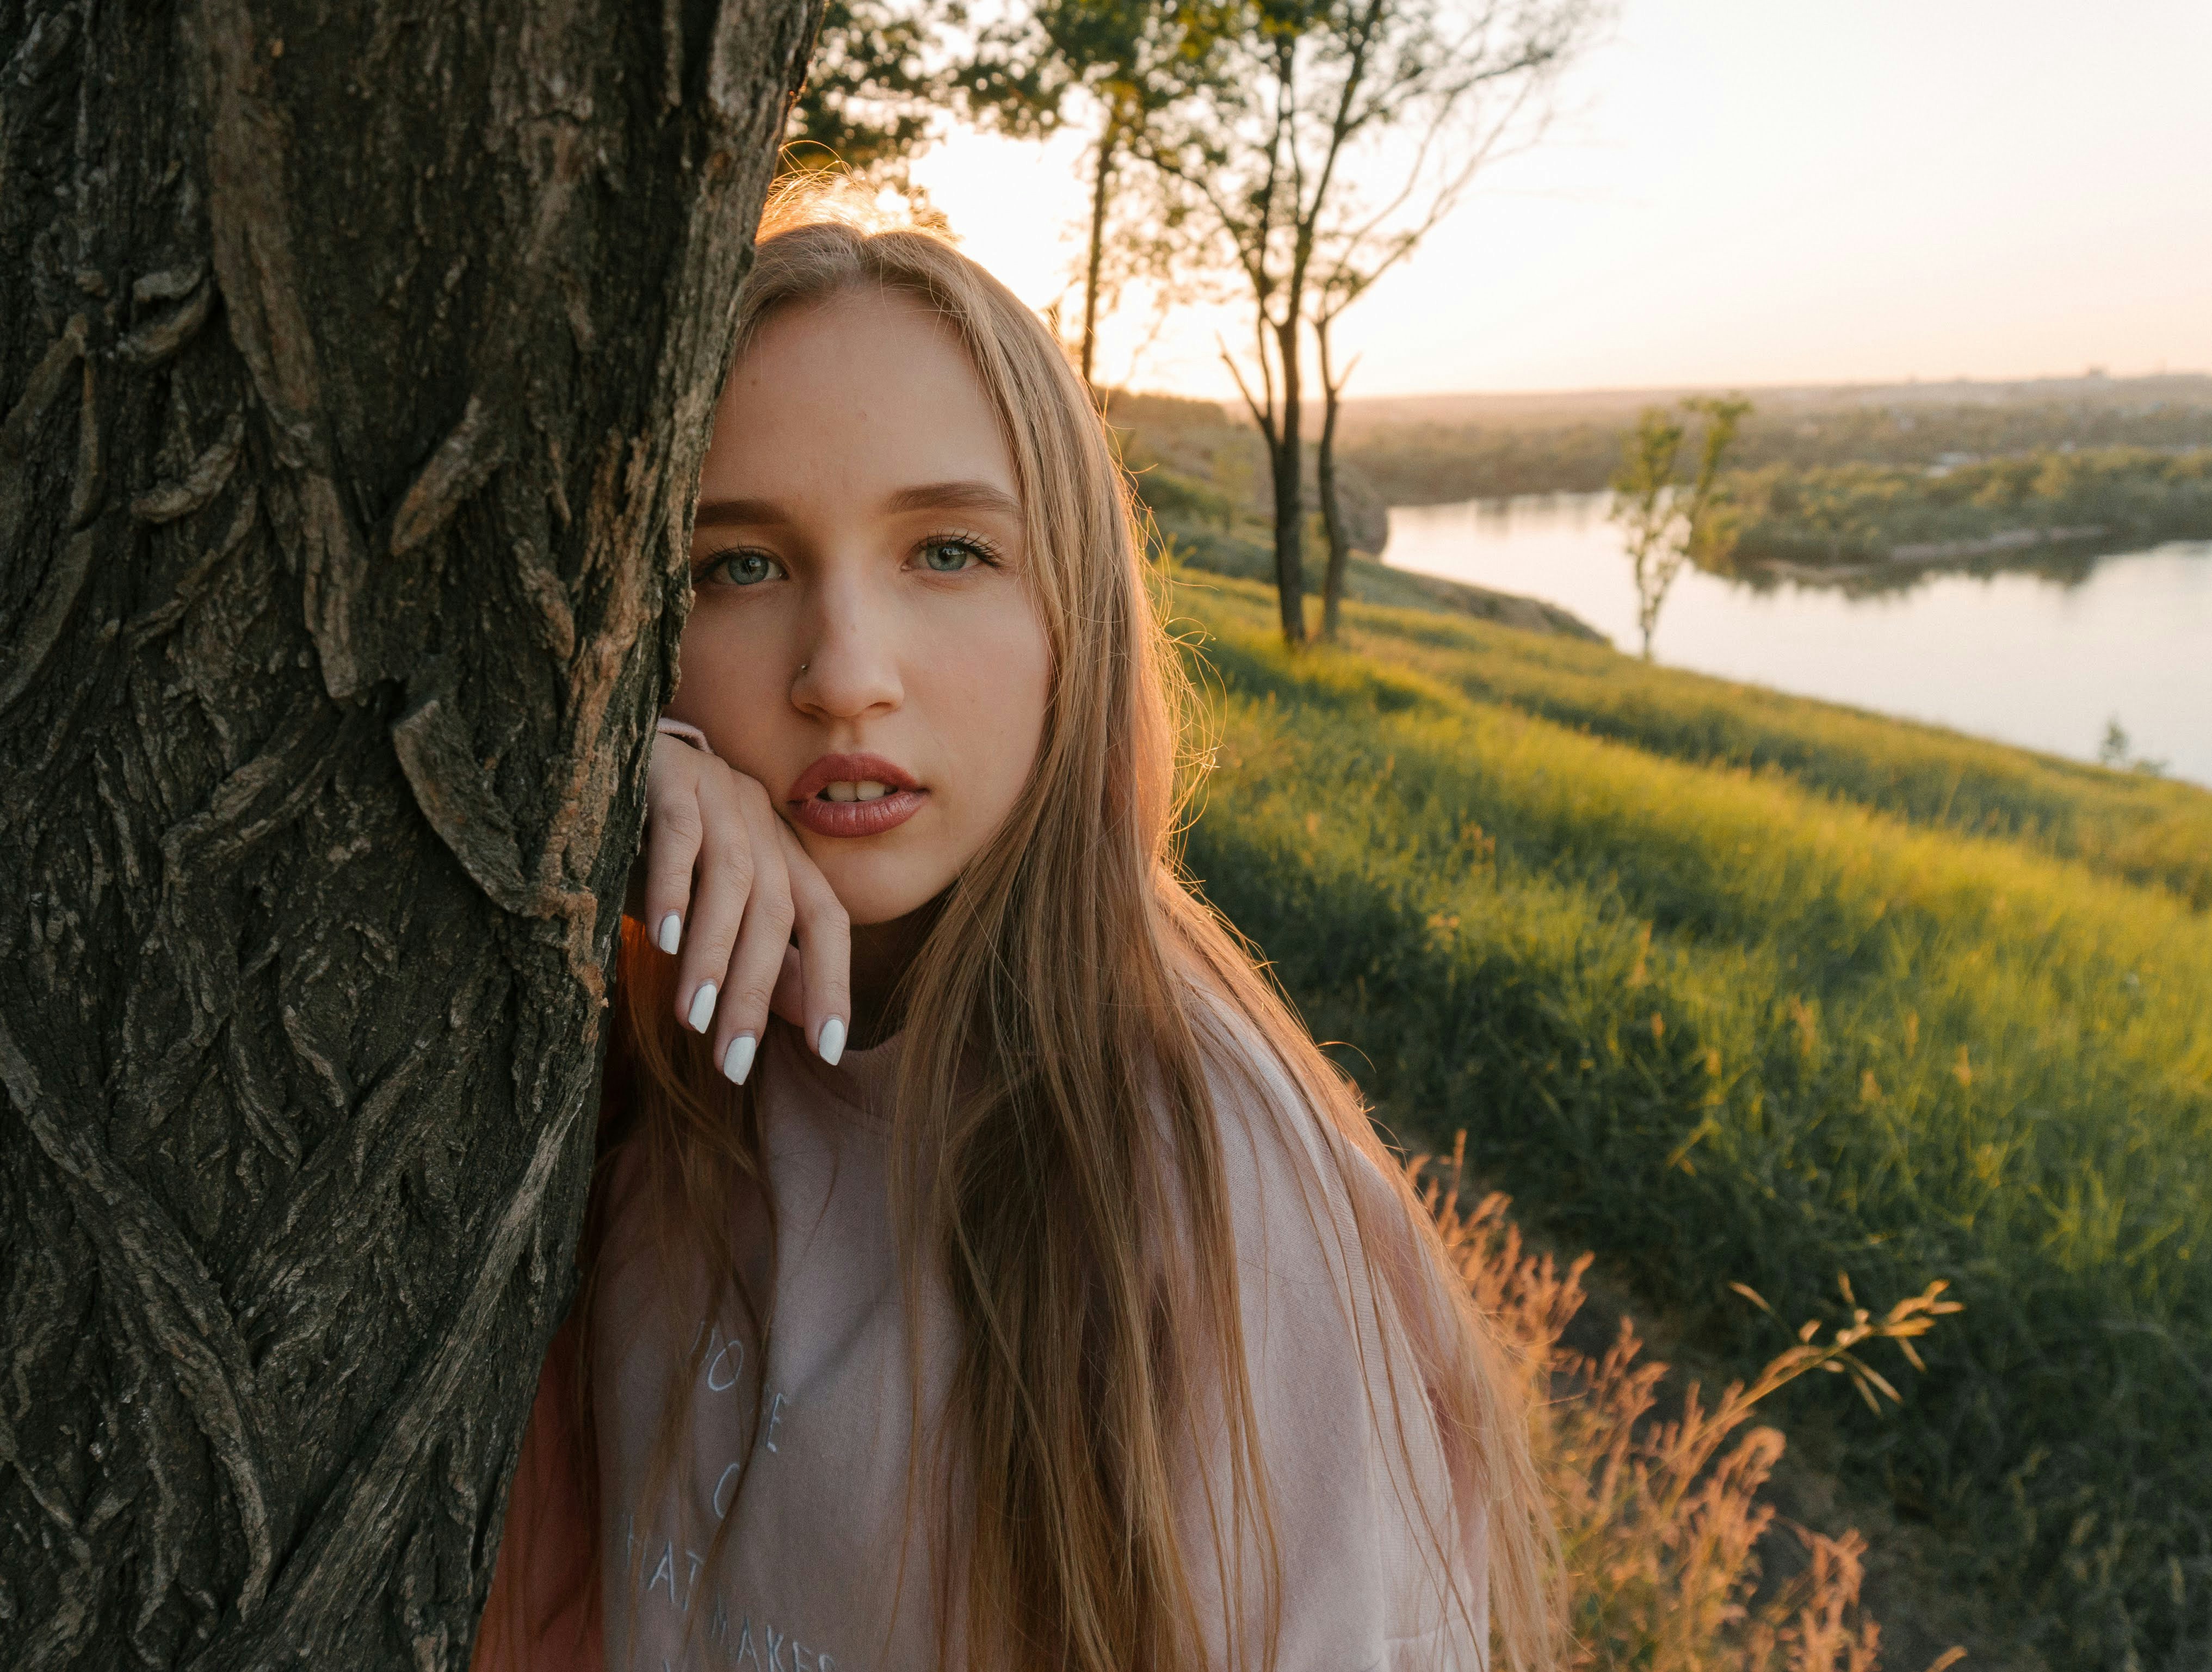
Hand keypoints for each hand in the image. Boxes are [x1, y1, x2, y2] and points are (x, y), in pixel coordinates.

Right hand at [625, 733, 850, 1079]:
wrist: (595, 746)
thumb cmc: (649, 839)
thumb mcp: (705, 904)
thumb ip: (757, 951)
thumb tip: (802, 1015)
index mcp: (779, 849)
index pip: (826, 919)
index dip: (832, 984)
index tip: (828, 1052)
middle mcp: (760, 818)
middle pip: (779, 911)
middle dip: (757, 992)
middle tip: (732, 1062)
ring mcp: (719, 790)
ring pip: (734, 879)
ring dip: (714, 954)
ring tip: (692, 1017)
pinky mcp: (670, 772)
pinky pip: (679, 835)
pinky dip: (674, 888)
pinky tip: (662, 941)